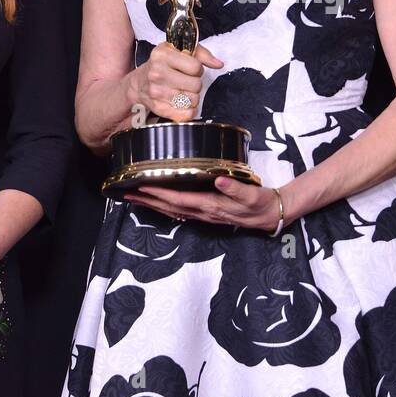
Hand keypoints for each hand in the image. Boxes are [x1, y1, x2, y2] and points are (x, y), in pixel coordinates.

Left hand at [124, 176, 282, 231]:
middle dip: (148, 201)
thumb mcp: (252, 195)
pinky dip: (164, 206)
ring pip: (171, 211)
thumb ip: (235, 189)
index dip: (160, 194)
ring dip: (152, 205)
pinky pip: (179, 211)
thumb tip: (218, 180)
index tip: (143, 186)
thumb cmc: (260, 203)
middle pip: (169, 208)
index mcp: (211, 206)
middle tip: (127, 193)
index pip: (179, 200)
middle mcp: (203, 213)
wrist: (268, 216)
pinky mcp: (205, 213)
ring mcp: (203, 215)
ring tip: (135, 198)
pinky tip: (156, 203)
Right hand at [128, 42, 223, 122]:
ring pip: (193, 100)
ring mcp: (157, 92)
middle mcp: (157, 73)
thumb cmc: (162, 65)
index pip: (196, 67)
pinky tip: (182, 103)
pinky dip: (188, 111)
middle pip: (196, 85)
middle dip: (195, 84)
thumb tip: (218, 64)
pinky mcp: (158, 108)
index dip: (197, 69)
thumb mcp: (178, 50)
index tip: (190, 69)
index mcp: (162, 55)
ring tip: (182, 91)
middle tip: (186, 81)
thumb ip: (201, 54)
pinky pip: (186, 115)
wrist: (138, 83)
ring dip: (192, 97)